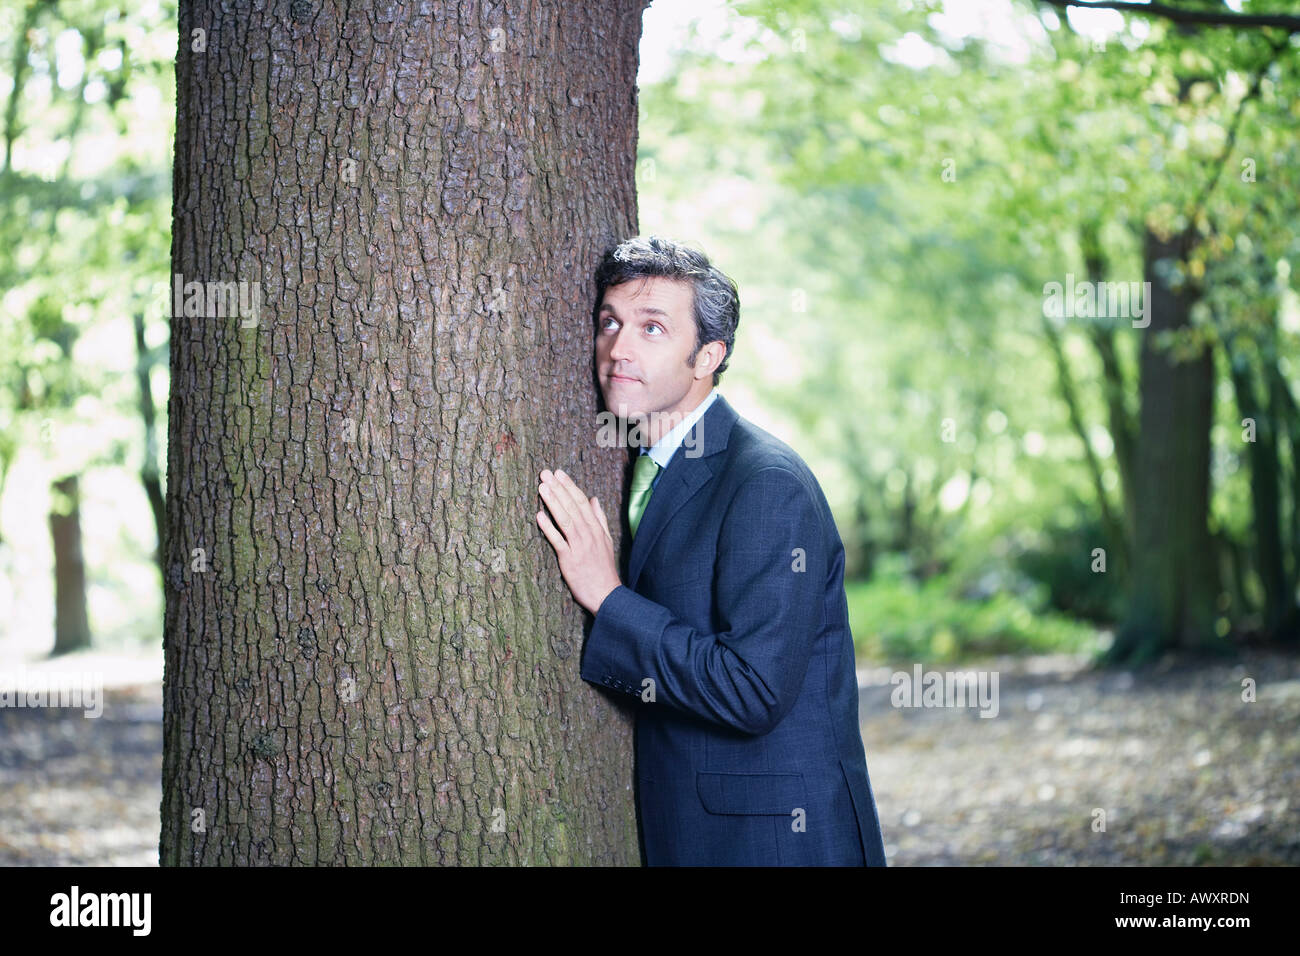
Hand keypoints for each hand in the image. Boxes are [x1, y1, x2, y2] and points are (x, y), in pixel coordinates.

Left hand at [536, 468, 621, 614]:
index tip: (559, 474)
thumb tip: (594, 499)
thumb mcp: (606, 540)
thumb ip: (599, 519)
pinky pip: (558, 541)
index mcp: (596, 528)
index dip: (570, 487)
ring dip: (553, 502)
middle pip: (572, 507)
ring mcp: (579, 546)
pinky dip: (548, 528)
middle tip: (545, 473)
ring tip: (542, 487)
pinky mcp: (570, 560)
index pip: (582, 502)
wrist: (606, 594)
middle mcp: (588, 534)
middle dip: (558, 489)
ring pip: (565, 520)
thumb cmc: (604, 568)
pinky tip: (539, 516)